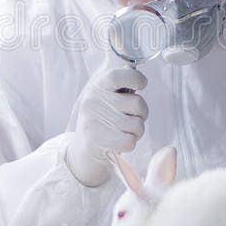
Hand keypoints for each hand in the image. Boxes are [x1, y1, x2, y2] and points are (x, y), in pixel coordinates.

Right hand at [66, 65, 147, 185]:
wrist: (83, 150)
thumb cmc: (102, 120)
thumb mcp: (105, 98)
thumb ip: (119, 88)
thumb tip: (139, 78)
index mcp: (97, 86)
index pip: (117, 76)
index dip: (135, 78)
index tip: (142, 84)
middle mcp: (93, 101)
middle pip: (137, 103)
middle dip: (142, 113)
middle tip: (132, 117)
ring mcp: (94, 121)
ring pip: (137, 124)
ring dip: (137, 131)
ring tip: (125, 131)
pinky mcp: (98, 140)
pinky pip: (130, 141)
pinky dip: (130, 143)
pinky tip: (120, 142)